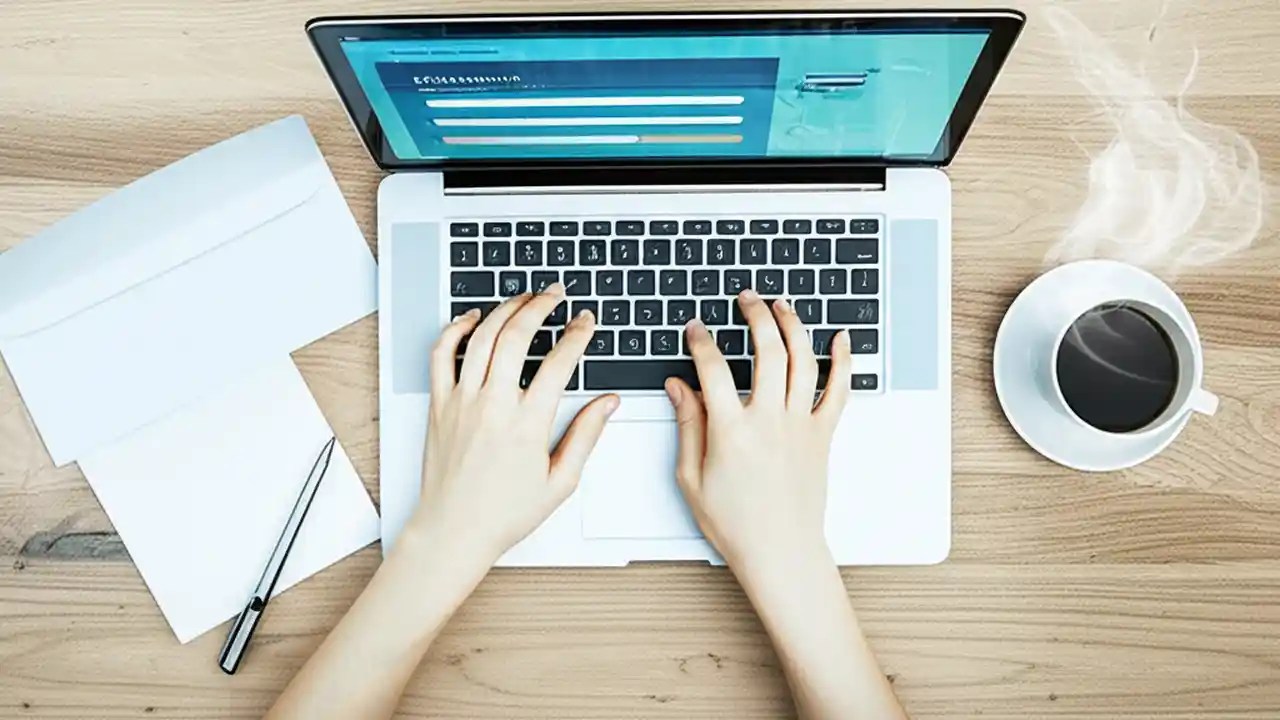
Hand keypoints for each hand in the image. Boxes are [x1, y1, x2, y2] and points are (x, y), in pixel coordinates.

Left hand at [405, 285, 618, 567]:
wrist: (453, 531)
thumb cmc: (503, 513)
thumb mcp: (560, 482)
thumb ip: (586, 436)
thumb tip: (607, 404)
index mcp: (527, 424)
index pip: (559, 362)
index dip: (577, 334)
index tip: (585, 322)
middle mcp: (493, 406)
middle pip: (517, 335)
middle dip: (541, 305)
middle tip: (555, 295)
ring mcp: (462, 401)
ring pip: (482, 337)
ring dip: (505, 309)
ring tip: (523, 299)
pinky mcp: (439, 405)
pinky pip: (442, 354)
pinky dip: (457, 329)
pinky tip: (472, 318)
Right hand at [666, 289, 851, 574]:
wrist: (781, 552)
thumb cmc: (736, 524)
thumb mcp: (692, 477)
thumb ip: (688, 425)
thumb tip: (678, 386)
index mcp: (731, 431)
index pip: (713, 369)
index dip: (701, 342)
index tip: (695, 328)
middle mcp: (770, 421)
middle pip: (767, 351)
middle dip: (755, 316)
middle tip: (746, 299)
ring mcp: (801, 426)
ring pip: (803, 360)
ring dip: (793, 325)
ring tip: (781, 304)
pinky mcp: (823, 436)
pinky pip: (839, 391)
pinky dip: (843, 361)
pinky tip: (841, 338)